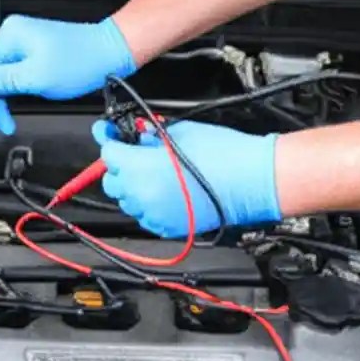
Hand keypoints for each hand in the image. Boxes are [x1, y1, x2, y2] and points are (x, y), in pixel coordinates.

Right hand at [0, 15, 136, 133]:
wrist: (110, 54)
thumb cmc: (81, 61)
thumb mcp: (35, 77)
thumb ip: (0, 80)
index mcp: (10, 36)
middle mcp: (14, 36)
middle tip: (0, 123)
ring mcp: (24, 44)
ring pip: (1, 78)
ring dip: (6, 99)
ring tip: (15, 116)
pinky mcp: (34, 53)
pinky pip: (15, 75)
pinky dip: (16, 91)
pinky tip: (28, 97)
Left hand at [93, 120, 281, 236]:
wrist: (251, 181)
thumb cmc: (223, 153)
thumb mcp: (179, 132)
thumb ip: (150, 137)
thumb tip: (138, 138)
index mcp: (140, 168)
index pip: (108, 152)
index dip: (108, 139)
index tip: (108, 132)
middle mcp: (142, 195)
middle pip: (112, 180)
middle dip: (120, 165)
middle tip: (135, 152)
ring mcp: (154, 215)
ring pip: (128, 201)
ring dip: (134, 186)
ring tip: (155, 173)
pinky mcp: (168, 228)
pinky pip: (146, 216)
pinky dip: (149, 204)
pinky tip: (166, 191)